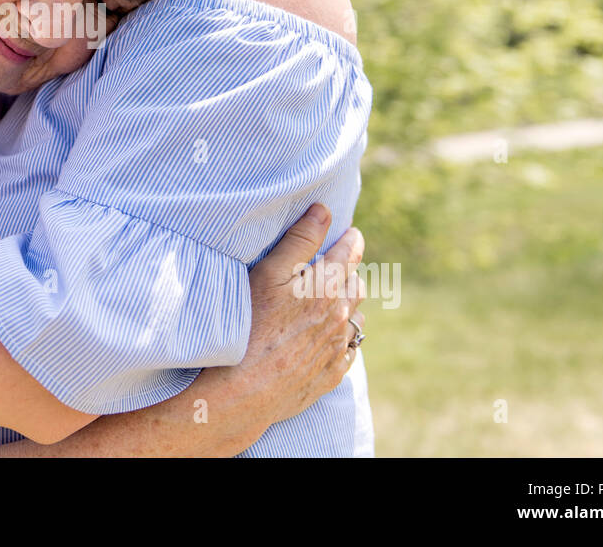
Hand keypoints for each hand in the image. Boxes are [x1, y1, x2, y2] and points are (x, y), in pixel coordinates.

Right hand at [196, 204, 365, 451]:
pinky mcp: (331, 374)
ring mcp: (337, 348)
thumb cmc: (251, 327)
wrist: (245, 390)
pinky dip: (344, 337)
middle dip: (349, 271)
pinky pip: (349, 350)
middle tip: (336, 265)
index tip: (351, 232)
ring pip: (356, 318)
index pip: (349, 254)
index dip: (350, 239)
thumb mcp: (269, 274)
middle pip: (356, 284)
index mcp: (327, 288)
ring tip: (333, 301)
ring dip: (349, 305)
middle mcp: (340, 317)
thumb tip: (324, 211)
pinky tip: (329, 336)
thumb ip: (299, 240)